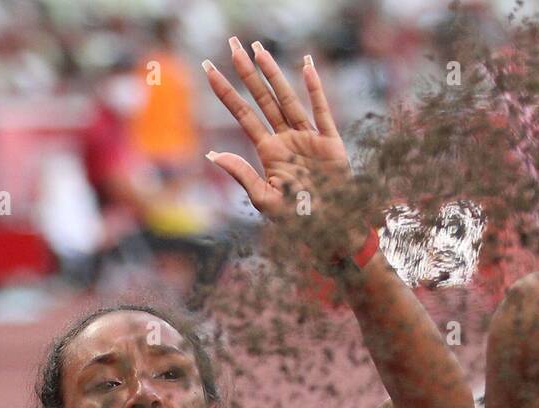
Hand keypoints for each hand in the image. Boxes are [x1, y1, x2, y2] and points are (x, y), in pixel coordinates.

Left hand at [203, 38, 367, 257]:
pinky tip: (306, 67)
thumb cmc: (298, 221)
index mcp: (268, 152)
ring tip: (258, 49)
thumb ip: (242, 174)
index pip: (242, 114)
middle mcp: (285, 139)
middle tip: (232, 45)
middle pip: (262, 99)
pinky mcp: (330, 143)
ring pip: (287, 99)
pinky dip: (315, 90)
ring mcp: (308, 138)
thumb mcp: (265, 200)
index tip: (208, 69)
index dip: (226, 92)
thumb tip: (214, 154)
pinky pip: (321, 112)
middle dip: (247, 73)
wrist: (331, 231)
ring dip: (273, 74)